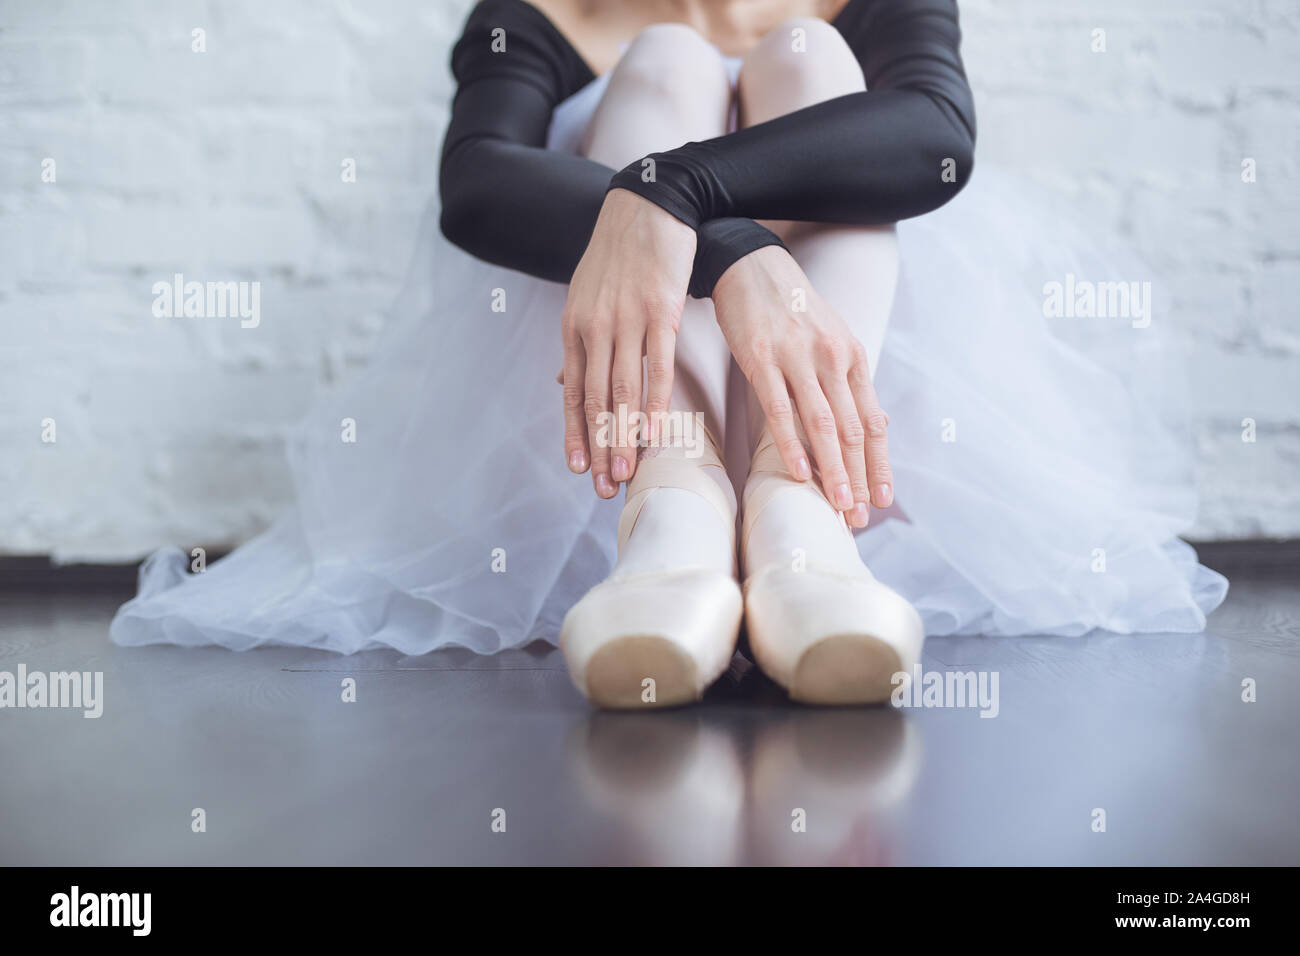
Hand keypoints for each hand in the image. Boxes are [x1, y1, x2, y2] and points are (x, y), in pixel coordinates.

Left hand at [560, 189, 695, 497]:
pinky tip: (655, 431)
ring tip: (626, 474)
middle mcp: (596, 328)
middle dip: (599, 448)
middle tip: (602, 489)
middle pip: (596, 400)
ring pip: (623, 391)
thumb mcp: (585, 295)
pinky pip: (658, 366)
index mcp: (575, 327)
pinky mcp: (661, 312)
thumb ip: (577, 342)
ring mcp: (628, 320)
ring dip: (624, 437)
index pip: (573, 391)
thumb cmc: (619, 255)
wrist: (648, 204)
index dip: (575, 432)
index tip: (577, 469)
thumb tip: (560, 379)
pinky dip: (655, 402)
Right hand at [712, 245, 892, 528]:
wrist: (751, 264)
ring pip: (823, 426)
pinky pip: (781, 410)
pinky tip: (800, 474)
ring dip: (833, 471)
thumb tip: (876, 423)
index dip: (878, 465)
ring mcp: (798, 359)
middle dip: (858, 479)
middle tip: (858, 518)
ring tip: (837, 507)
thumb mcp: (830, 338)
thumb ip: (848, 382)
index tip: (880, 501)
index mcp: (852, 357)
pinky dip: (792, 445)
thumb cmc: (790, 308)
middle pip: (852, 431)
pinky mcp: (763, 359)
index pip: (871, 423)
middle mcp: (832, 359)